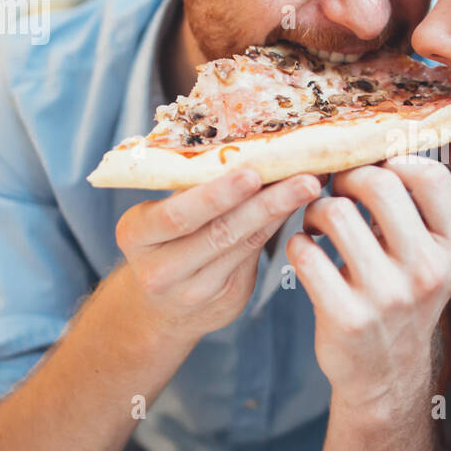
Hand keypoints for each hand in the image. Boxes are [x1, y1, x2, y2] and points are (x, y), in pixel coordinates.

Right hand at [114, 169, 321, 345]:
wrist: (158, 309)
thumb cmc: (160, 243)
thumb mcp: (156, 219)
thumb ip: (190, 189)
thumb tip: (245, 141)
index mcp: (136, 235)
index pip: (176, 216)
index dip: (215, 196)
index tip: (252, 174)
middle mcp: (161, 269)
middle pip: (219, 232)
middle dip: (266, 203)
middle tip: (304, 178)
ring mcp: (195, 290)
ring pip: (245, 244)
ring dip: (283, 210)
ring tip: (313, 184)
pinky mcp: (226, 299)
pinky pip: (256, 255)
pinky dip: (280, 226)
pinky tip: (302, 205)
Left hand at [287, 157, 450, 413]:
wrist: (385, 374)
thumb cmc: (401, 297)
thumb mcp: (430, 259)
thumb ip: (416, 211)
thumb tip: (376, 147)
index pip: (431, 175)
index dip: (394, 161)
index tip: (375, 171)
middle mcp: (428, 270)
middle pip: (379, 183)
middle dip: (347, 178)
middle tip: (335, 190)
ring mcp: (388, 296)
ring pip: (336, 213)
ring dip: (316, 211)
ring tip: (317, 224)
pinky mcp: (347, 317)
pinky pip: (306, 253)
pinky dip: (298, 245)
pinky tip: (307, 254)